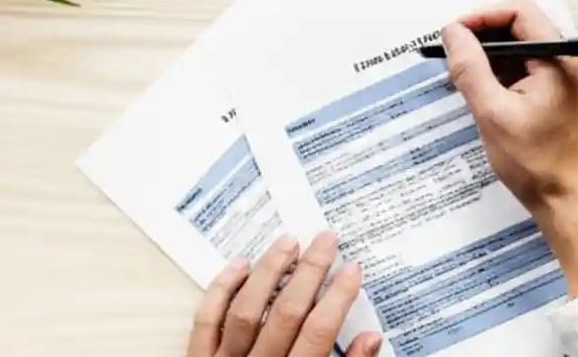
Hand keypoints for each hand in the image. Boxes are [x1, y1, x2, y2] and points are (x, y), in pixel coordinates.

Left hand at [188, 233, 381, 356]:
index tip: (352, 268)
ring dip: (268, 272)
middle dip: (309, 272)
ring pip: (246, 310)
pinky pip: (206, 321)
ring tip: (288, 241)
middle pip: (286, 314)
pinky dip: (221, 290)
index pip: (319, 333)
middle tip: (326, 238)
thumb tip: (371, 339)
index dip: (338, 298)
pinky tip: (239, 265)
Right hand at [441, 0, 577, 210]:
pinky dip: (498, 72)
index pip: (521, 13)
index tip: (455, 33)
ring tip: (461, 74)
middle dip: (483, 35)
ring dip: (488, 55)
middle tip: (453, 52)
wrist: (562, 200)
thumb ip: (470, 68)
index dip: (483, 16)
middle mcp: (568, 61)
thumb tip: (453, 33)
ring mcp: (564, 76)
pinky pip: (523, 67)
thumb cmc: (534, 163)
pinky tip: (478, 88)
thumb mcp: (492, 112)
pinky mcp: (556, 92)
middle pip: (520, 26)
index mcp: (562, 59)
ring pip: (519, 47)